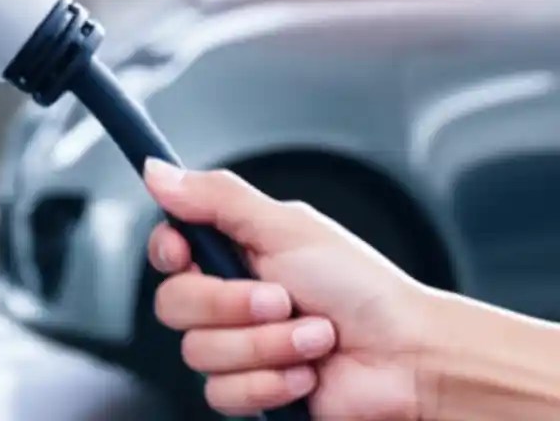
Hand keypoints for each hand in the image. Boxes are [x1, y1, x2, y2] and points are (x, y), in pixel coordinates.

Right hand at [144, 158, 436, 419]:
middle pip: (172, 305)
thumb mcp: (286, 226)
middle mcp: (230, 300)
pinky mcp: (251, 392)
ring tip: (313, 337)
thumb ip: (216, 197)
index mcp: (235, 252)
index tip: (186, 253)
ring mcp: (239, 347)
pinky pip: (222, 393)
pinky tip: (306, 372)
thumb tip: (156, 170)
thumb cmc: (363, 289)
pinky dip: (271, 383)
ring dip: (265, 346)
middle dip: (231, 306)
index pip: (166, 250)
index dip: (168, 253)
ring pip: (198, 353)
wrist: (408, 359)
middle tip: (282, 299)